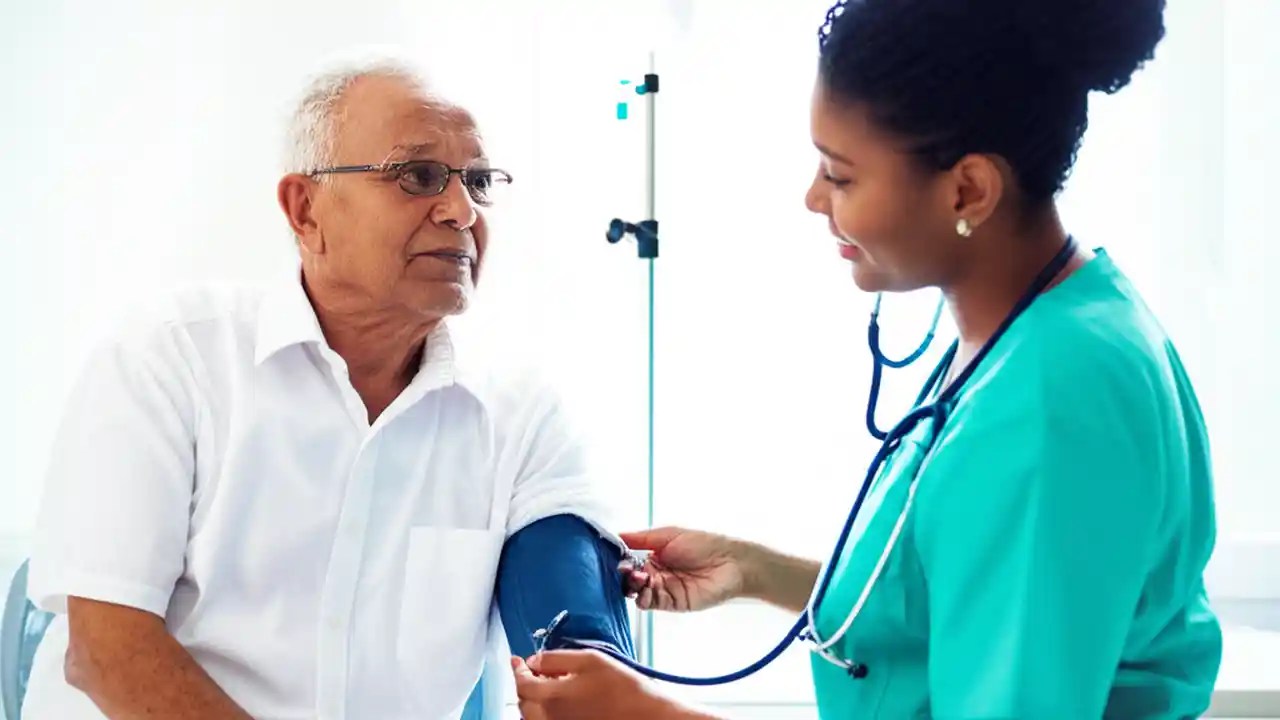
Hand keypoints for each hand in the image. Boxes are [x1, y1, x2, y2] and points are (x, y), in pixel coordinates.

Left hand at [511, 650, 686, 719]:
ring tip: (545, 684)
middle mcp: (550, 718)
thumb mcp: (590, 660)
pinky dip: (543, 712)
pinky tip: (557, 701)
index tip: (517, 659)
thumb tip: (534, 660)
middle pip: (523, 702)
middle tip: (532, 670)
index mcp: (552, 697)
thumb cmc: (623, 687)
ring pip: (532, 716)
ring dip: (532, 699)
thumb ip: (556, 658)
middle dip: (524, 684)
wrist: (645, 716)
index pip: (522, 683)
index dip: (517, 669)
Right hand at [618, 527, 749, 611]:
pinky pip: (652, 603)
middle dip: (627, 576)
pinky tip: (646, 590)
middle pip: (632, 580)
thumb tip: (617, 535)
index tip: (617, 559)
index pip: (631, 562)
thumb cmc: (704, 544)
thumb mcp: (669, 535)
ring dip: (635, 587)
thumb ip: (642, 538)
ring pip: (639, 593)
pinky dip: (645, 598)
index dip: (622, 562)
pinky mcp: (672, 603)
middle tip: (627, 571)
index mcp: (655, 556)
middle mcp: (657, 574)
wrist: (730, 562)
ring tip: (641, 578)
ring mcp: (664, 590)